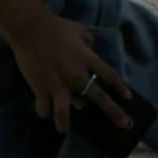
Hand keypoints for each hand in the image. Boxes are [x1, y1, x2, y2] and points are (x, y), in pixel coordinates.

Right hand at [9, 16, 134, 134]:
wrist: (30, 28)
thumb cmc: (55, 27)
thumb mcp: (79, 30)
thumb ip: (88, 42)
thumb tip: (91, 49)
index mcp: (88, 59)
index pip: (110, 76)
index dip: (120, 88)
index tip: (127, 98)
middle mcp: (77, 75)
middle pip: (99, 98)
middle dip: (114, 113)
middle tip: (124, 125)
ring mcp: (58, 84)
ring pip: (65, 112)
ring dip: (64, 124)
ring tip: (63, 130)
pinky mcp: (41, 88)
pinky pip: (44, 108)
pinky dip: (44, 112)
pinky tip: (45, 114)